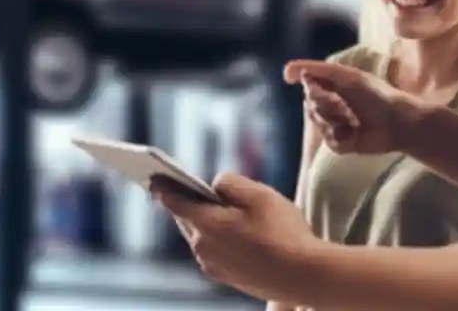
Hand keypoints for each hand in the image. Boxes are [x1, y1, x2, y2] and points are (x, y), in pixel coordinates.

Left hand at [151, 172, 323, 303]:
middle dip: (183, 203)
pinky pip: (212, 251)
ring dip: (200, 221)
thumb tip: (215, 185)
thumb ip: (230, 182)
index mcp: (205, 224)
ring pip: (199, 237)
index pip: (174, 202)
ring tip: (205, 208)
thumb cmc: (282, 231)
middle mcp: (202, 248)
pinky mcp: (226, 278)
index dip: (164, 187)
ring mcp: (213, 266)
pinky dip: (214, 238)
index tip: (154, 179)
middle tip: (179, 189)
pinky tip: (228, 231)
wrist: (303, 275)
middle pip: (186, 220)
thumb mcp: (258, 194)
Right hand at [284, 60, 421, 154]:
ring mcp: (336, 124)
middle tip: (344, 104)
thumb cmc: (376, 95)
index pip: (308, 81)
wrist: (396, 123)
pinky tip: (355, 133)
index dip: (301, 79)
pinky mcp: (341, 143)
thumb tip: (295, 72)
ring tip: (353, 119)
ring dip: (333, 119)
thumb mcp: (348, 77)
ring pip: (316, 121)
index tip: (288, 77)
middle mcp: (332, 103)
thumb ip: (321, 71)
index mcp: (334, 85)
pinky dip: (340, 135)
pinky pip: (327, 139)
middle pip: (310, 102)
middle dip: (325, 103)